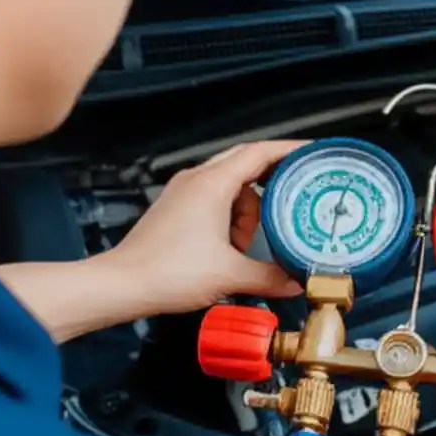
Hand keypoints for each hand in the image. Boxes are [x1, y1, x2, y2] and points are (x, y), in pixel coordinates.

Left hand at [105, 140, 307, 313]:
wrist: (123, 285)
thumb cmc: (166, 272)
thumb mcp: (230, 275)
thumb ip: (271, 277)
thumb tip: (295, 281)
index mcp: (212, 185)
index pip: (259, 152)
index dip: (290, 150)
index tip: (312, 153)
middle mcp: (197, 181)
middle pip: (246, 164)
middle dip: (273, 180)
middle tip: (296, 194)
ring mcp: (184, 193)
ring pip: (231, 186)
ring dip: (248, 209)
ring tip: (249, 241)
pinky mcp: (176, 209)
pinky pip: (215, 200)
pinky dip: (231, 217)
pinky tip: (232, 246)